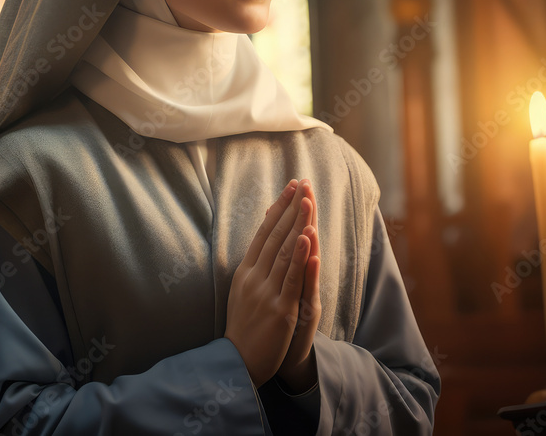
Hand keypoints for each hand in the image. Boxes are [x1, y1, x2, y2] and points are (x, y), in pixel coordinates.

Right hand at [224, 179, 313, 386]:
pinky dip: (300, 257)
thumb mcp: (243, 290)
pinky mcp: (280, 309)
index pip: (264, 232)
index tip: (292, 186)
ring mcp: (266, 292)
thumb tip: (263, 240)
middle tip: (304, 182)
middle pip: (275, 236)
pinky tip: (307, 238)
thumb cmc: (244, 326)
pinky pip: (291, 279)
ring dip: (297, 224)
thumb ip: (255, 264)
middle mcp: (254, 277)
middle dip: (291, 207)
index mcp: (245, 271)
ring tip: (307, 201)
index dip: (279, 208)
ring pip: (284, 252)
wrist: (238, 362)